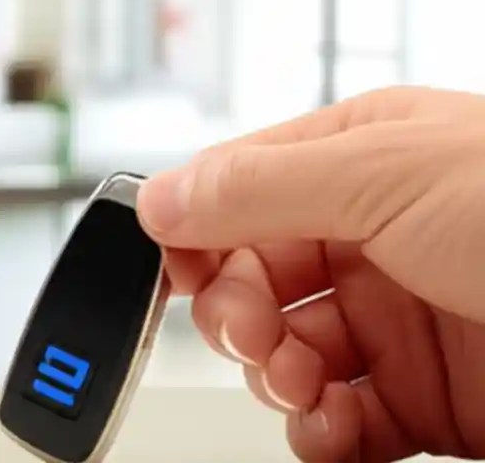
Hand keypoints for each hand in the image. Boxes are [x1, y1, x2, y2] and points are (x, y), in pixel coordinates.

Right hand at [136, 86, 484, 461]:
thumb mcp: (391, 173)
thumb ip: (260, 185)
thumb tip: (160, 199)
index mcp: (362, 159)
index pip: (239, 189)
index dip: (196, 231)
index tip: (172, 271)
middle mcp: (376, 237)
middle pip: (255, 278)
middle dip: (237, 311)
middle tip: (253, 333)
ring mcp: (403, 321)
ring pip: (290, 355)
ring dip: (275, 377)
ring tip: (301, 384)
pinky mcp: (431, 403)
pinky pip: (340, 421)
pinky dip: (319, 433)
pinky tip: (330, 428)